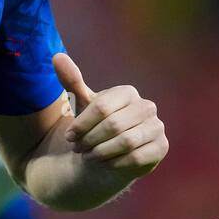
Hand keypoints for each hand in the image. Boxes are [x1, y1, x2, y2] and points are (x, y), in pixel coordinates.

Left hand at [53, 53, 167, 181]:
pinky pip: (136, 157)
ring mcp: (157, 127)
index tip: (69, 136)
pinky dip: (115, 162)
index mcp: (127, 93)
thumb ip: (71, 81)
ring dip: (101, 152)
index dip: (81, 124)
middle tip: (78, 148)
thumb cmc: (94, 126)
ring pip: (125, 142)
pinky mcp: (161, 147)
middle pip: (113, 125)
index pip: (101, 108)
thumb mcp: (81, 104)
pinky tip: (106, 162)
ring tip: (90, 155)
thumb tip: (57, 57)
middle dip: (90, 140)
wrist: (107, 154)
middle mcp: (147, 107)